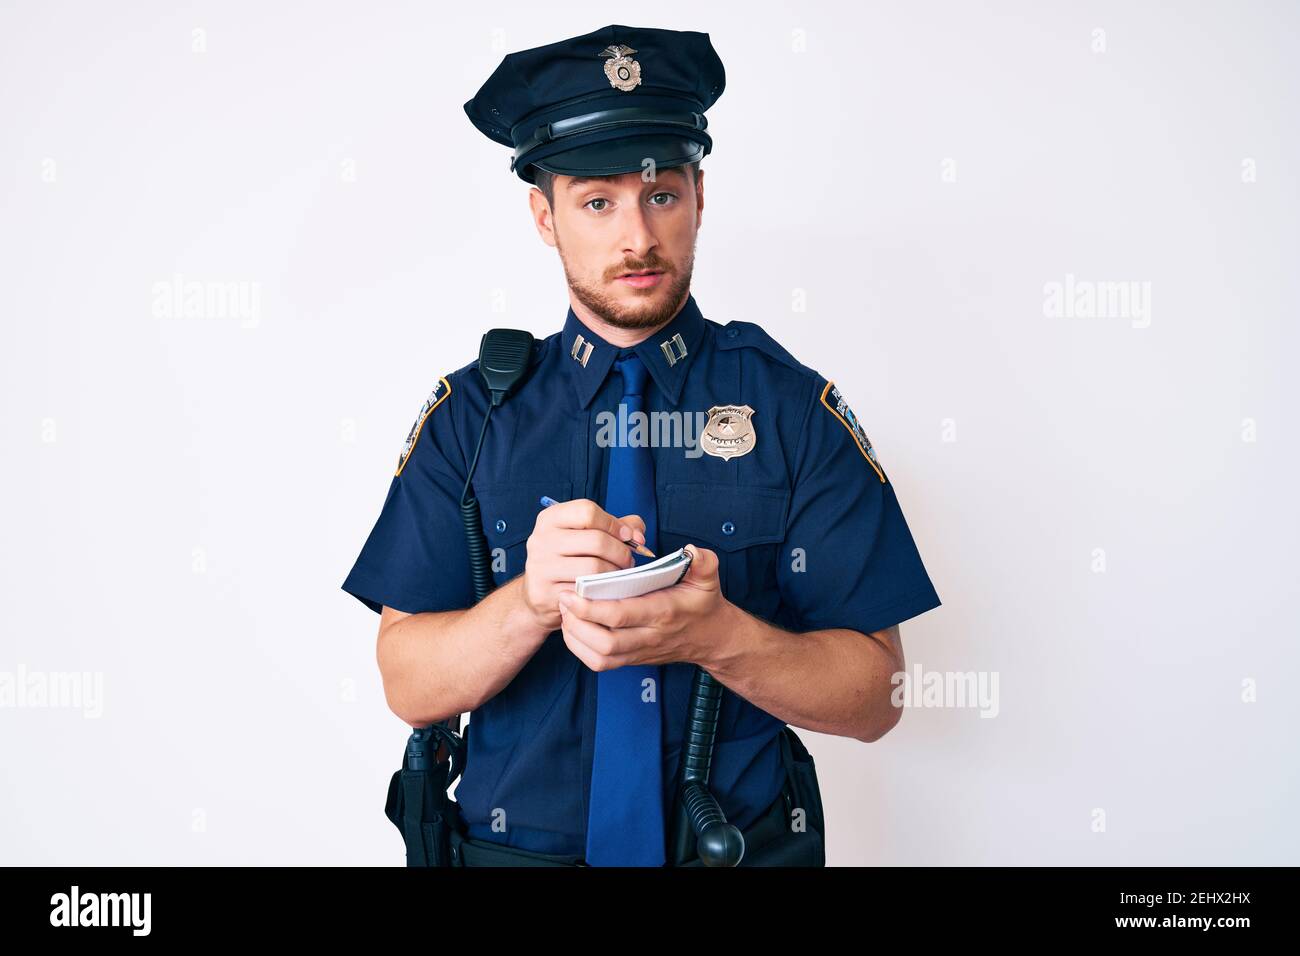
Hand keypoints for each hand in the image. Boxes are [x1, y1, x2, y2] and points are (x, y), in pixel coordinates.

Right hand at [520, 498, 647, 631]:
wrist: (540, 593)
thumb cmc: (569, 559)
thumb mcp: (587, 535)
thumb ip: (616, 527)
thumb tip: (638, 533)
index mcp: (550, 518)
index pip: (587, 511)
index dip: (613, 523)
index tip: (627, 536)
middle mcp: (541, 539)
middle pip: (596, 540)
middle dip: (621, 552)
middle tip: (628, 561)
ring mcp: (541, 566)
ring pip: (594, 567)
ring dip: (615, 573)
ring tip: (619, 575)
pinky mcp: (545, 592)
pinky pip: (585, 591)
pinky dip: (602, 590)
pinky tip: (605, 589)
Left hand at [556, 543, 725, 670]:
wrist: (711, 638)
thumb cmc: (703, 604)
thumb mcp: (708, 578)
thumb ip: (703, 562)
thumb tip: (691, 551)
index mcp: (662, 612)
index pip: (620, 615)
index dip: (590, 606)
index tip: (572, 591)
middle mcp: (649, 636)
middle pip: (604, 641)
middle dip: (577, 622)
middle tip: (563, 599)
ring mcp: (639, 651)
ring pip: (599, 656)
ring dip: (576, 637)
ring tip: (565, 613)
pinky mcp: (633, 659)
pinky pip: (601, 663)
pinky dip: (581, 649)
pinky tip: (574, 629)